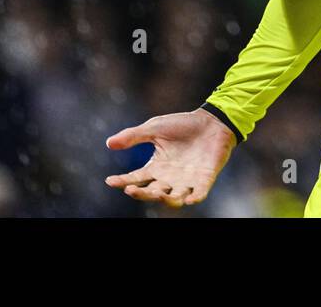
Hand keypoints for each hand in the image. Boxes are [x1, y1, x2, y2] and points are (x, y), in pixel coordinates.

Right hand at [104, 108, 236, 207]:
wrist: (212, 120)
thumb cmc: (183, 124)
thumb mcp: (155, 128)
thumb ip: (133, 136)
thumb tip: (108, 143)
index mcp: (156, 167)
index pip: (136, 178)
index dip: (122, 181)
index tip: (110, 181)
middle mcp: (169, 178)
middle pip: (152, 192)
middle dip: (141, 194)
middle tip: (131, 190)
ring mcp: (187, 180)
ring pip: (174, 198)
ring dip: (166, 199)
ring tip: (158, 194)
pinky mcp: (205, 179)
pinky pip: (199, 194)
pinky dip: (195, 198)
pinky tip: (189, 200)